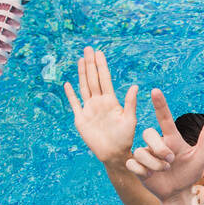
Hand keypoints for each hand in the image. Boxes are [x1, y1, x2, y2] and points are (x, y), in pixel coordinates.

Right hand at [63, 46, 138, 165]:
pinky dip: (71, 94)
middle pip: (93, 79)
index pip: (104, 79)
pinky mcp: (81, 119)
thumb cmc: (125, 139)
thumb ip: (130, 103)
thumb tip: (135, 86)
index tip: (99, 53)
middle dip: (90, 64)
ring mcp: (89, 109)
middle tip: (88, 49)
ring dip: (82, 74)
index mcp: (110, 101)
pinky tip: (68, 84)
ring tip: (80, 60)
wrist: (114, 154)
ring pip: (84, 88)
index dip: (101, 66)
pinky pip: (75, 104)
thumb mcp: (130, 120)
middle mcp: (99, 102)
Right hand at [125, 89, 203, 201]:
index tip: (155, 90)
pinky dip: (142, 171)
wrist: (179, 193)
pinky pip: (132, 163)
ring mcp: (146, 155)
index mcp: (171, 138)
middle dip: (159, 149)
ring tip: (164, 171)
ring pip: (141, 152)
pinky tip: (149, 176)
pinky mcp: (138, 167)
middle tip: (171, 161)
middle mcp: (156, 144)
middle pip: (148, 133)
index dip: (160, 105)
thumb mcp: (200, 156)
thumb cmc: (189, 172)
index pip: (165, 118)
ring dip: (155, 164)